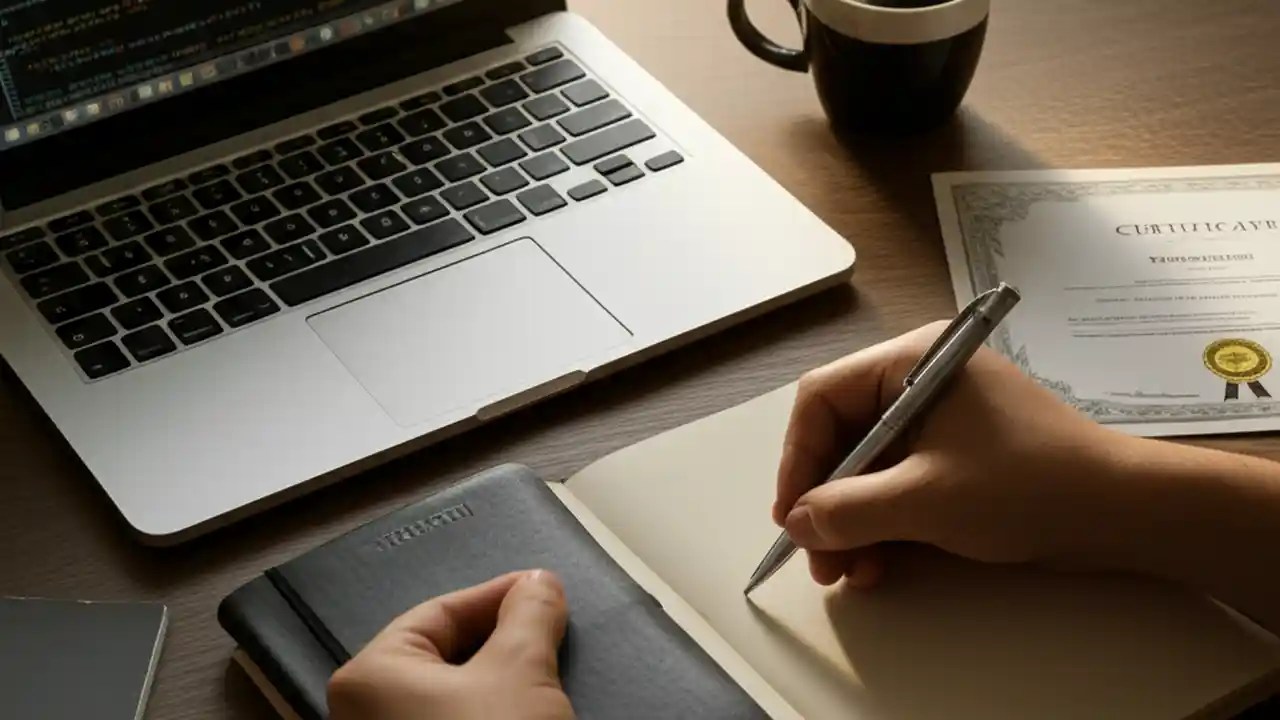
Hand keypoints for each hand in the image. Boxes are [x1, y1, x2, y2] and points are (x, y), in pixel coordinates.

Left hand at [328, 570, 573, 719]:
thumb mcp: (519, 670)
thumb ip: (530, 615)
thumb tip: (538, 585)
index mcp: (368, 676)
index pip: (441, 611)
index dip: (498, 595)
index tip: (539, 589)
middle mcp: (363, 712)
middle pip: (445, 654)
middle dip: (499, 640)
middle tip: (545, 629)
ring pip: (451, 695)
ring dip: (496, 680)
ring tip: (540, 671)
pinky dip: (487, 713)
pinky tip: (522, 711)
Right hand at [774, 322, 1132, 586]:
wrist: (1123, 511)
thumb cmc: (1028, 485)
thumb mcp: (926, 500)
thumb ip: (849, 511)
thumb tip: (797, 524)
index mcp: (913, 361)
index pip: (823, 399)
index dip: (798, 459)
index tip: (792, 516)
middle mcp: (921, 379)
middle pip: (843, 434)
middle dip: (826, 501)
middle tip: (819, 557)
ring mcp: (942, 417)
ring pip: (869, 466)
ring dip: (852, 521)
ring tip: (849, 573)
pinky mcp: (959, 453)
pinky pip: (901, 481)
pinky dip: (884, 521)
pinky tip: (878, 563)